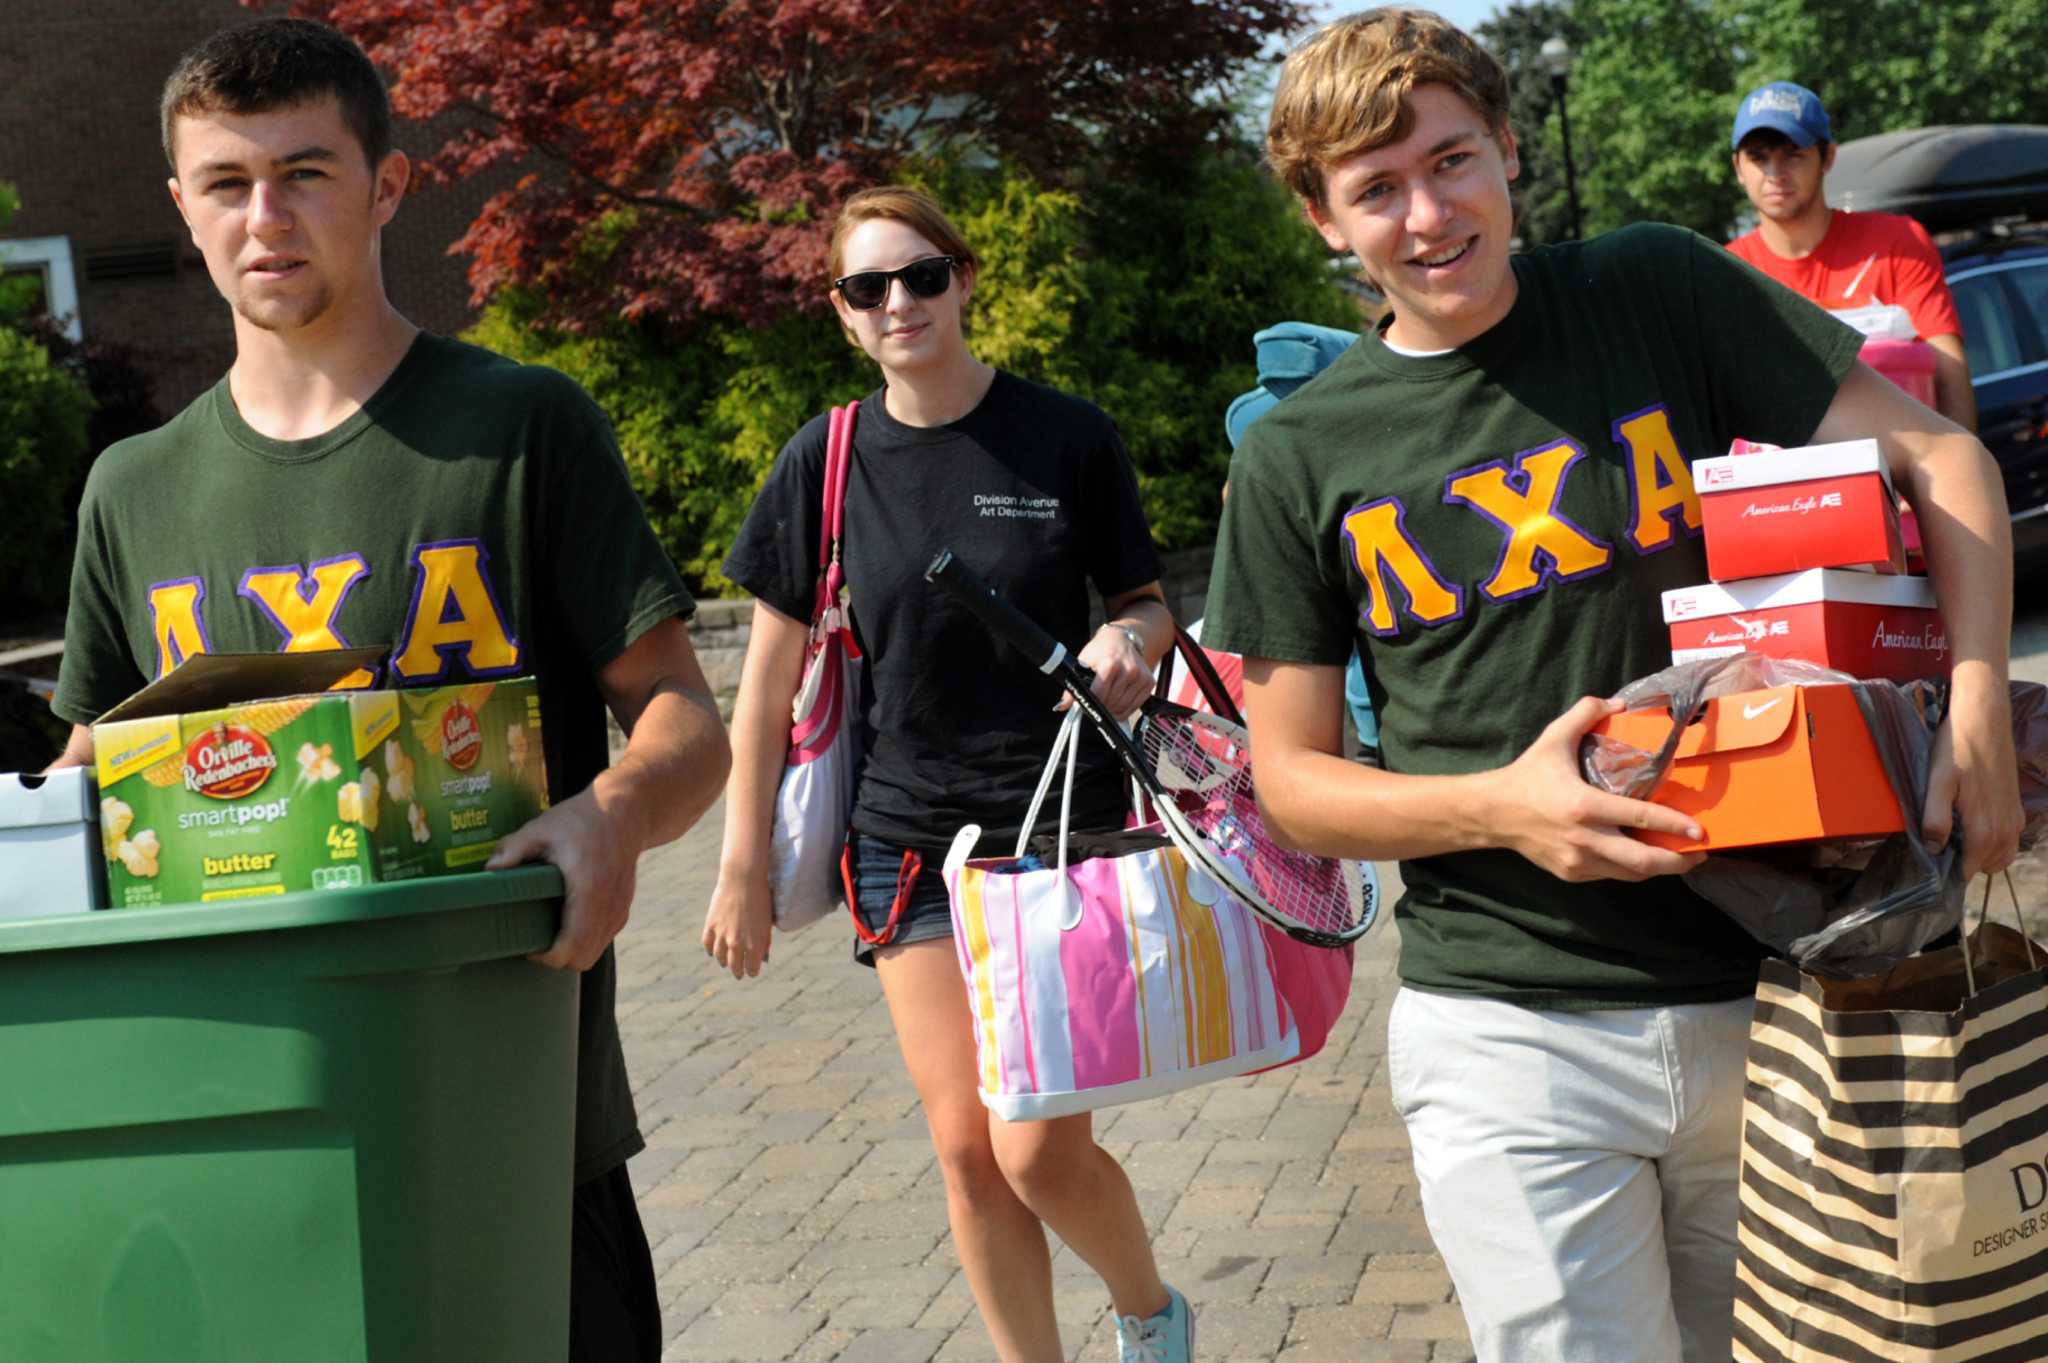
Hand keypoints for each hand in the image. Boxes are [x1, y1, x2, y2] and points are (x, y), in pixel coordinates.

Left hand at [487, 790, 639, 970]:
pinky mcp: (624, 906)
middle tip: (536, 940)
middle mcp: (609, 904)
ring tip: (550, 932)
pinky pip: (604, 937)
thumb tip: (489, 871)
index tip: (529, 948)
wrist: (625, 810)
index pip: (572, 945)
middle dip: (558, 958)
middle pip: (584, 958)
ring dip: (573, 950)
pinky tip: (569, 921)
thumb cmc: (581, 819)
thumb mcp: (541, 828)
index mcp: (588, 888)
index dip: (547, 957)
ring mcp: (620, 907)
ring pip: (596, 951)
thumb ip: (513, 848)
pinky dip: (587, 939)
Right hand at [701, 869, 774, 978]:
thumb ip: (764, 942)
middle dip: (738, 971)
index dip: (752, 971)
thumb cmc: (761, 899)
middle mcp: (737, 943)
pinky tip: (713, 952)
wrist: (743, 879)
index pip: (751, 968)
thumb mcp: (767, 923)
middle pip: (734, 966)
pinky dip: (710, 950)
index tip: (752, 972)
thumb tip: (762, 958)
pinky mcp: (711, 925)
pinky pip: (708, 944)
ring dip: (723, 962)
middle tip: (739, 974)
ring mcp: (722, 935)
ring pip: (720, 957)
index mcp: (754, 944)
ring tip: (725, 963)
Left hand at [1069, 623, 1151, 718]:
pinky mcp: (1149, 682)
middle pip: (1111, 702)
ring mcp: (1141, 677)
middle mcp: (1129, 670)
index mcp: (1110, 664)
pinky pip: (1134, 706)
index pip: (1099, 695)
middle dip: (1100, 707)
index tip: (1086, 705)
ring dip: (1111, 710)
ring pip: (1123, 707)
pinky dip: (1124, 710)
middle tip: (1095, 703)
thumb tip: (1062, 705)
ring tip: (1105, 703)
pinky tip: (1116, 704)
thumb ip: (1073, 686)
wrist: (1122, 638)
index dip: (1090, 703)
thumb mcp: (1083, 662)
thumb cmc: (1101, 650)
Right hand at [1488, 696, 1707, 881]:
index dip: (1674, 825)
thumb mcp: (1553, 738)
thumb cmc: (1527, 775)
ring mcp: (1578, 861)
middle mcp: (1585, 839)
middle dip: (1677, 861)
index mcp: (1585, 805)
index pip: (1640, 818)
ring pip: (1630, 875)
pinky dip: (1630, 869)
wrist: (1493, 814)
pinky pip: (1611, 875)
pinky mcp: (1572, 873)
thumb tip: (1618, 704)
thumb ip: (1585, 714)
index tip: (1699, 830)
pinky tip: (1640, 858)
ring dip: (1658, 869)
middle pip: (1643, 861)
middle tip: (1698, 853)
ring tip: (1678, 859)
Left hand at [1922, 684, 2021, 877]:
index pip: (1970, 869)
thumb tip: (1934, 849)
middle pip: (1988, 866)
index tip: (1934, 864)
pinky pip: (2009, 838)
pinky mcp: (2016, 806)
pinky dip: (1994, 841)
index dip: (1951, 871)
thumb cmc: (1955, 751)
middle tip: (1943, 846)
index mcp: (1984, 829)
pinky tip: (1973, 823)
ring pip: (2002, 854)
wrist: (1984, 721)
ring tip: (1957, 837)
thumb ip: (1935, 820)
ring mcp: (2014, 818)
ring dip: (1982, 854)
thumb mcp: (1937, 784)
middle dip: (1967, 863)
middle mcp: (2005, 829)